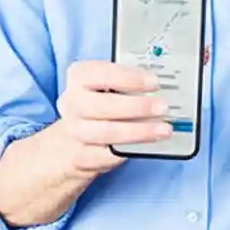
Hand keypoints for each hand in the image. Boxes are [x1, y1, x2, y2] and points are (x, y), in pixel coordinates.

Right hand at [52, 61, 171, 180]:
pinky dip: (129, 150)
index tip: (153, 82)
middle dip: (137, 107)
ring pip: (107, 132)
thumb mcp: (103, 87)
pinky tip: (146, 146)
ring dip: (139, 131)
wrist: (66, 142)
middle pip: (103, 105)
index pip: (100, 73)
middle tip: (162, 107)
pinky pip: (107, 155)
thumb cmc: (94, 107)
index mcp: (78, 78)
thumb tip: (158, 88)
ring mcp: (75, 131)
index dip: (129, 78)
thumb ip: (126, 83)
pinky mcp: (81, 156)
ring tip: (163, 129)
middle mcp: (73, 103)